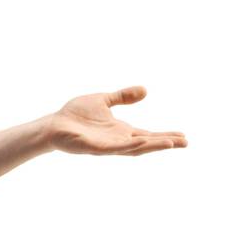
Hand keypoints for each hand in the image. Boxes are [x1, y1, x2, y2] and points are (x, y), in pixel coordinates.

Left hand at [48, 86, 187, 155]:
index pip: (148, 135)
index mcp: (121, 131)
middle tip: (186, 143)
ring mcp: (108, 146)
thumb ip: (123, 97)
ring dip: (153, 146)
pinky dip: (130, 146)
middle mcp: (118, 141)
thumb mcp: (104, 100)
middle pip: (147, 143)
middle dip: (166, 143)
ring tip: (172, 143)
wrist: (53, 124)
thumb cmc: (75, 115)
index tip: (183, 137)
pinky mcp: (96, 148)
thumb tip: (146, 90)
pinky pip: (116, 148)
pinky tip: (142, 142)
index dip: (165, 136)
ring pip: (135, 148)